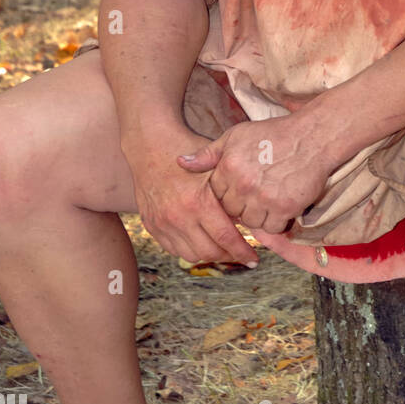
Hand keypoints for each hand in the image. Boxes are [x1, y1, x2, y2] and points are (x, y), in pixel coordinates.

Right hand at [125, 121, 259, 267]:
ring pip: (191, 255)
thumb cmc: (188, 148)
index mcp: (198, 202)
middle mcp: (178, 217)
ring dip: (210, 254)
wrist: (150, 144)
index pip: (225, 238)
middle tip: (241, 254)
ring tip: (223, 248)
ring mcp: (162, 223)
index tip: (255, 259)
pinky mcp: (151, 225)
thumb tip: (252, 214)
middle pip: (209, 252)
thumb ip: (232, 190)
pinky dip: (189, 249)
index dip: (242, 252)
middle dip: (229, 256)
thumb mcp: (215, 163)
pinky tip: (201, 241)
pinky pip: (173, 249)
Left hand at [177, 114, 332, 236]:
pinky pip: (272, 227)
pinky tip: (280, 204)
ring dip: (258, 215)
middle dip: (241, 206)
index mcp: (229, 167)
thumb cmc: (273, 135)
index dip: (226, 194)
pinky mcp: (285, 207)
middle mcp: (243, 184)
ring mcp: (264, 198)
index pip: (215, 196)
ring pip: (251, 222)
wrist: (311, 137)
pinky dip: (276, 220)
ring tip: (267, 198)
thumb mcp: (236, 135)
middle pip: (231, 212)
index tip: (238, 187)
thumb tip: (180, 162)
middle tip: (255, 193)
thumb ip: (208, 153)